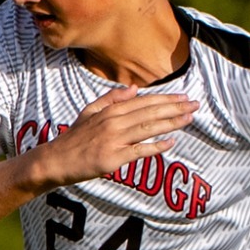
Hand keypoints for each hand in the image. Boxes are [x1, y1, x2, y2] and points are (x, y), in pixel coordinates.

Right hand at [30, 87, 198, 188]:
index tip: (183, 98)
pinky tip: (170, 143)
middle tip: (194, 105)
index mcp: (109, 111)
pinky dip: (156, 147)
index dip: (165, 99)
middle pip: (149, 113)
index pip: (143, 102)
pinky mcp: (112, 158)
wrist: (55, 160)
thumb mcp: (89, 112)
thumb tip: (134, 88)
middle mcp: (113, 123)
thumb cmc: (73, 138)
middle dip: (174, 108)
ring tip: (189, 119)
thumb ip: (111, 98)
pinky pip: (139, 151)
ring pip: (148, 129)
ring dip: (171, 123)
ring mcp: (113, 140)